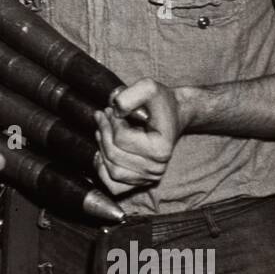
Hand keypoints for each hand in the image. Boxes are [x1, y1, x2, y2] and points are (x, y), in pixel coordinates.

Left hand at [92, 78, 184, 196]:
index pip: (121, 139)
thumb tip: (115, 110)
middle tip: (102, 116)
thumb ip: (130, 96)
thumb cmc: (161, 103)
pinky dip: (103, 170)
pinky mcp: (140, 182)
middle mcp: (156, 168)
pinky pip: (113, 185)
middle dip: (103, 132)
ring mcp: (149, 178)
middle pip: (113, 155)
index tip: (111, 110)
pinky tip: (102, 152)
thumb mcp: (148, 88)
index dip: (111, 121)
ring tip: (102, 131)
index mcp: (161, 149)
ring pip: (111, 170)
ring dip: (101, 148)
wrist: (173, 115)